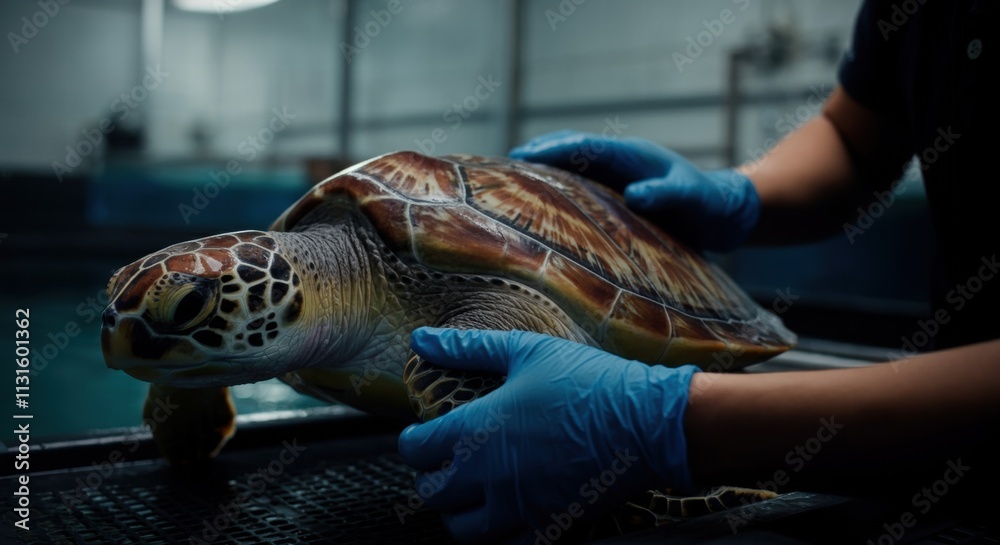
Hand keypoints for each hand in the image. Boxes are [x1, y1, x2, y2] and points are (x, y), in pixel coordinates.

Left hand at [397, 328, 698, 543]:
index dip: (412, 442)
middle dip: (431, 478)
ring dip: (458, 512)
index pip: (417, 450)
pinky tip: (508, 513)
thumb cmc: (588, 381)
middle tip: (444, 463)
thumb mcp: (526, 351)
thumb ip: (468, 347)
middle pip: (433, 495)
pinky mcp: (550, 524)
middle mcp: (490, 476)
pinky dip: (500, 534)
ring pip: (464, 530)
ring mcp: (520, 506)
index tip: (421, 434)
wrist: (648, 422)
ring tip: (470, 492)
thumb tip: (421, 339)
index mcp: (477, 430)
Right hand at [509, 130, 759, 251]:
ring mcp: (619, 176)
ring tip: (513, 183)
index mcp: (634, 155)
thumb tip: (636, 194)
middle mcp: (622, 162)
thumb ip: (669, 194)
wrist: (726, 214)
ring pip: (575, 169)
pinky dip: (560, 190)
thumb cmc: (711, 206)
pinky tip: (543, 205)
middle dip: (540, 155)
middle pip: (573, 151)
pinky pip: (583, 187)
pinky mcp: (619, 194)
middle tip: (504, 165)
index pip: (586, 146)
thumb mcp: (694, 200)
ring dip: (546, 172)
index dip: (555, 149)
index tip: (524, 155)